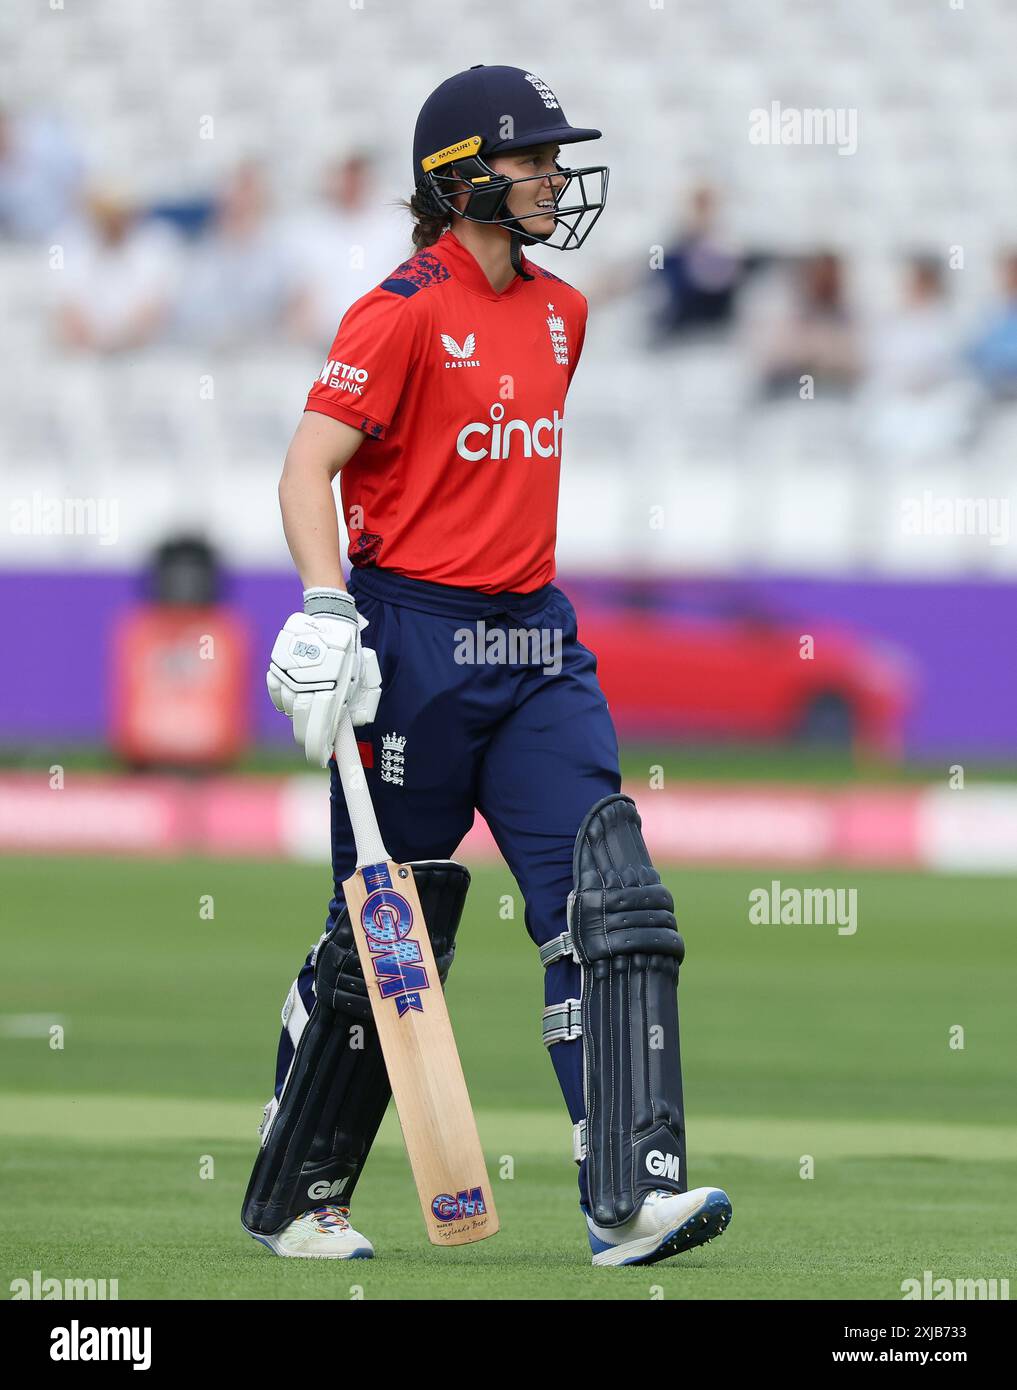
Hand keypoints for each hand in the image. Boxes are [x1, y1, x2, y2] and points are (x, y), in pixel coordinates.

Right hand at [266, 590, 381, 765]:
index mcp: (332, 686)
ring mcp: (289, 674)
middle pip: (301, 722)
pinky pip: (275, 693)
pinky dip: (283, 701)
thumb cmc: (349, 649)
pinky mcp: (277, 665)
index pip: (321, 726)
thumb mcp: (361, 675)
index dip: (318, 746)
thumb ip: (357, 703)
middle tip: (313, 747)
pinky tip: (294, 700)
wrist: (329, 616)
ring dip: (296, 717)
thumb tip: (350, 727)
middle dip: (307, 739)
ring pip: (287, 709)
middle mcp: (308, 682)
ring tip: (308, 711)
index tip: (319, 758)